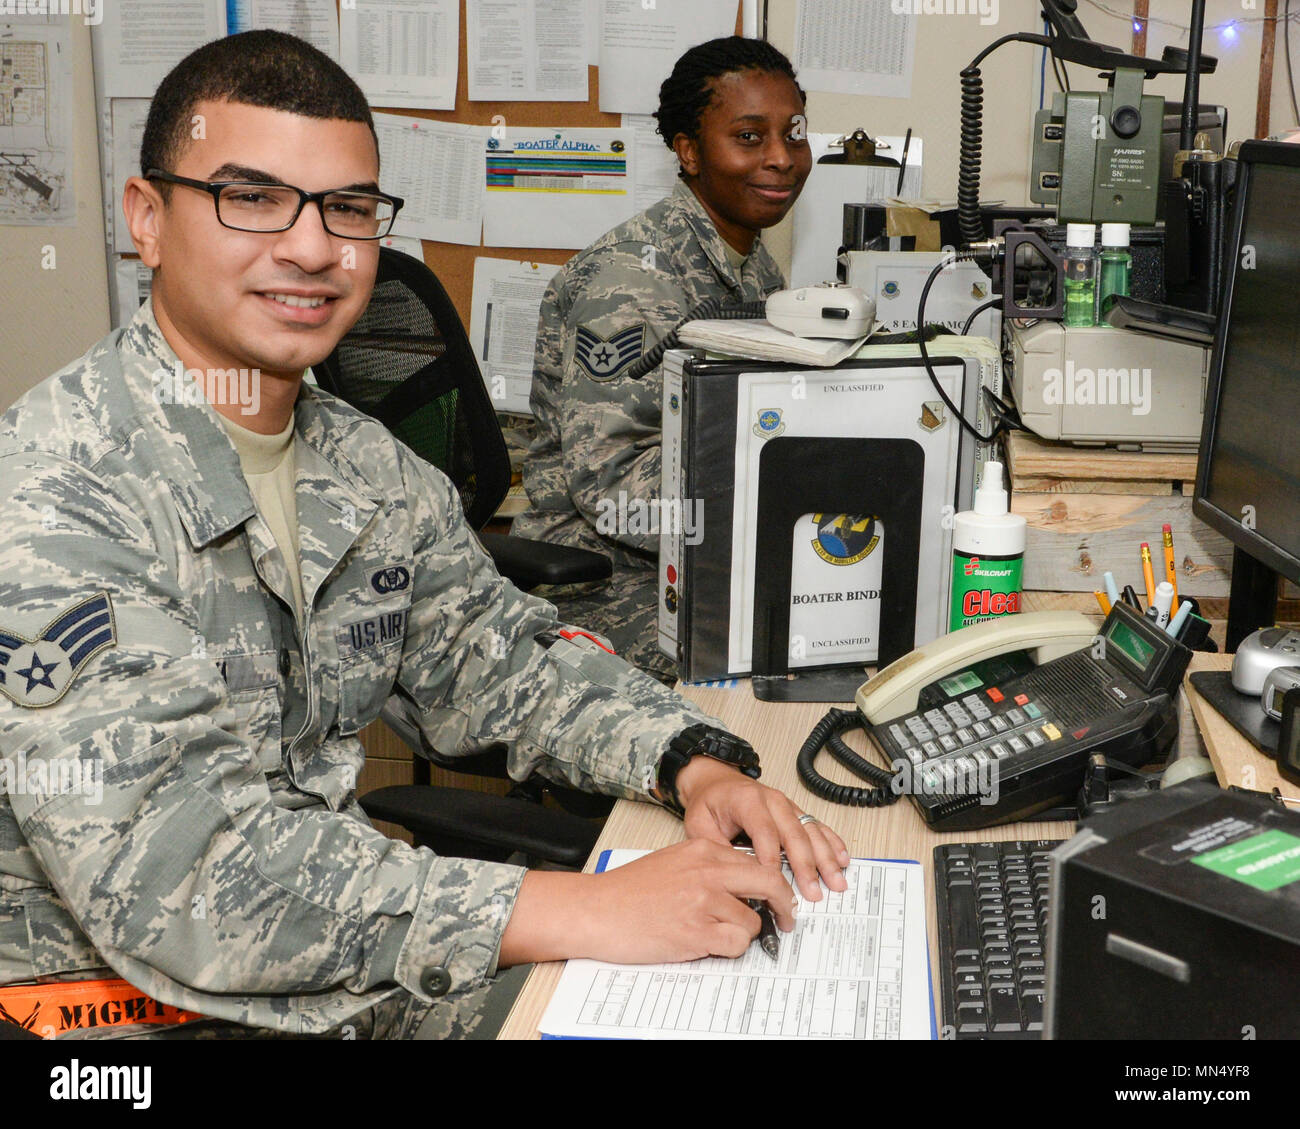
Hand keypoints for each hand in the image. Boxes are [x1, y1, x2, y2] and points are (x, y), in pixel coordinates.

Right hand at [499, 839, 795, 966]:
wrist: (596, 910)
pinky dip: (730, 949)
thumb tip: (743, 883)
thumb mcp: (673, 861)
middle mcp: (708, 871)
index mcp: (703, 850)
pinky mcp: (696, 932)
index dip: (773, 882)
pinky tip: (708, 944)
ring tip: (718, 934)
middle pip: (769, 883)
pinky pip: (737, 944)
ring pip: (753, 921)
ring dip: (743, 933)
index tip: (778, 896)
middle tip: (787, 918)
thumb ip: (708, 866)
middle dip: (784, 903)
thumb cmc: (628, 890)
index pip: (757, 862)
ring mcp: (703, 901)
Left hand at [675, 758, 849, 900]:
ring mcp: (787, 805)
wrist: (714, 781)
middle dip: (805, 865)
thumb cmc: (708, 804)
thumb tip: (734, 878)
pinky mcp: (795, 812)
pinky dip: (832, 843)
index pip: (763, 832)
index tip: (776, 884)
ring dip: (825, 858)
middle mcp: (772, 800)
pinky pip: (817, 826)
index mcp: (747, 801)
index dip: (771, 859)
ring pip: (810, 831)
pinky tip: (843, 859)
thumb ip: (716, 850)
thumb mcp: (699, 825)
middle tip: (812, 893)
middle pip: (793, 834)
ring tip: (836, 881)